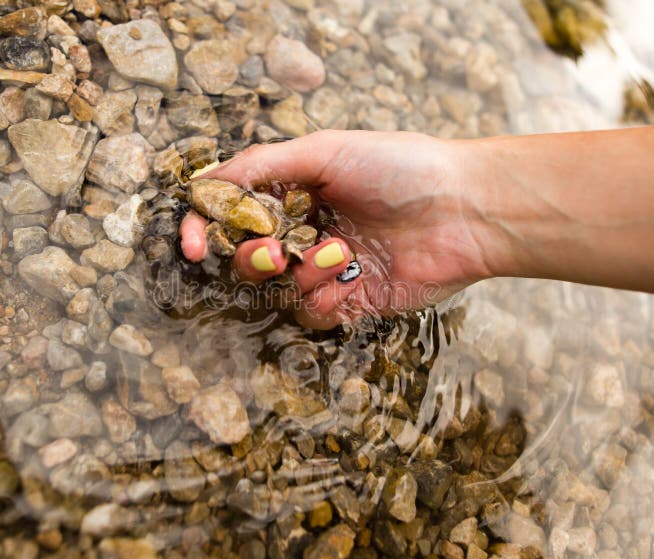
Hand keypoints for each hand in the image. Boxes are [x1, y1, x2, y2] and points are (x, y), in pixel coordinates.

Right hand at [179, 130, 508, 327]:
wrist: (463, 209)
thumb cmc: (399, 167)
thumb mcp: (326, 150)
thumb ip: (262, 165)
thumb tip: (207, 182)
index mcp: (296, 191)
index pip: (232, 212)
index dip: (203, 228)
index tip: (190, 243)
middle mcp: (307, 229)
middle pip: (247, 257)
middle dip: (252, 257)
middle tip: (273, 251)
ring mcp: (328, 267)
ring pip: (279, 289)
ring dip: (300, 273)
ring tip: (340, 253)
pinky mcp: (352, 300)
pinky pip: (312, 312)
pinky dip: (324, 298)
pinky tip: (353, 276)